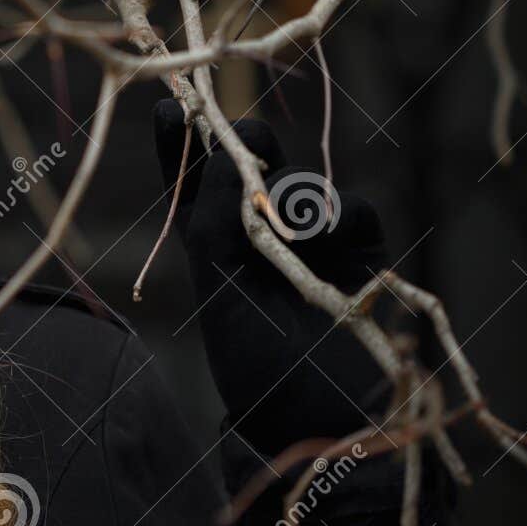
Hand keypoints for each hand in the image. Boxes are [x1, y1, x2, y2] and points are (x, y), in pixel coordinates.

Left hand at [151, 98, 392, 457]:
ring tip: (284, 223)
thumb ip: (212, 216)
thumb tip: (222, 150)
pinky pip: (351, 208)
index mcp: (213, 248)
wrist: (324, 417)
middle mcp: (259, 238)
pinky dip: (337, 212)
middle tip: (240, 139)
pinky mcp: (362, 254)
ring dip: (288, 189)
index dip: (178, 144)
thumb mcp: (218, 287)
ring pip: (298, 181)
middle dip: (244, 141)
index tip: (164, 108)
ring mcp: (313, 243)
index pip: (192, 182)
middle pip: (250, 165)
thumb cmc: (258, 361)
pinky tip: (323, 234)